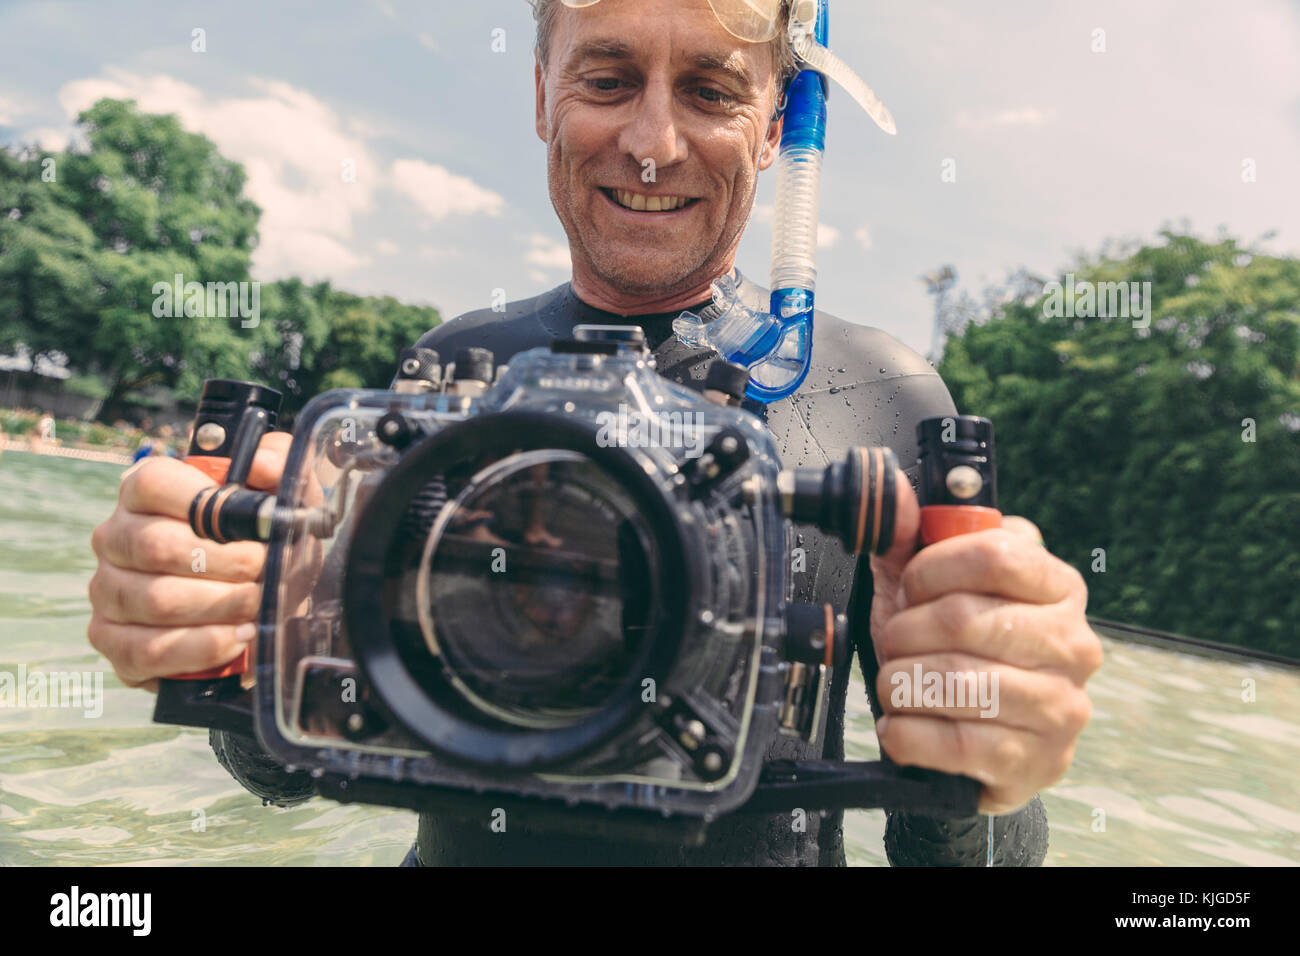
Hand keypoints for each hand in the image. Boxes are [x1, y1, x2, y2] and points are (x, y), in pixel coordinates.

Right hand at [88, 433, 290, 689]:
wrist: (264, 607)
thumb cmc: (263, 544)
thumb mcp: (283, 498)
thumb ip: (279, 463)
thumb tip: (260, 466)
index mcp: (146, 492)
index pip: (153, 483)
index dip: (207, 504)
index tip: (254, 525)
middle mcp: (116, 538)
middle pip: (156, 545)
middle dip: (228, 563)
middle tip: (266, 572)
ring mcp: (108, 591)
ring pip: (156, 600)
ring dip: (222, 607)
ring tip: (258, 606)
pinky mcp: (113, 642)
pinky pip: (148, 650)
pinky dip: (202, 646)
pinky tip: (237, 638)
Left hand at [868, 472, 1102, 813]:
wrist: (982, 742)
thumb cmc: (958, 653)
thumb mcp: (931, 587)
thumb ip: (911, 537)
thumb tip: (895, 496)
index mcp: (1059, 588)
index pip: (995, 554)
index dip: (930, 568)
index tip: (909, 587)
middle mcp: (1073, 646)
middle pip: (963, 619)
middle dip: (903, 632)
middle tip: (891, 643)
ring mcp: (1061, 707)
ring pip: (954, 682)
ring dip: (900, 683)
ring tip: (895, 684)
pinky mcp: (1038, 763)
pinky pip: (955, 741)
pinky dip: (908, 733)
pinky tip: (902, 726)